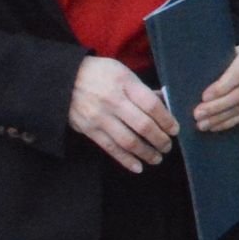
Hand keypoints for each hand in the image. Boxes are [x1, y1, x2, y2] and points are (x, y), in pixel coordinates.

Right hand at [69, 55, 176, 171]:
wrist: (64, 79)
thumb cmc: (100, 73)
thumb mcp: (123, 73)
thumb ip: (143, 89)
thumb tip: (164, 101)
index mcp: (125, 83)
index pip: (151, 105)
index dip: (166, 120)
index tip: (175, 130)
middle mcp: (113, 101)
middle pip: (142, 125)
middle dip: (159, 139)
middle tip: (168, 146)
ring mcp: (100, 117)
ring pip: (128, 140)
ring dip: (146, 153)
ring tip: (157, 158)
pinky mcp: (88, 130)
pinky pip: (110, 148)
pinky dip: (125, 160)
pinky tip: (138, 167)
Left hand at [191, 43, 238, 131]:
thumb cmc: (221, 61)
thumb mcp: (217, 56)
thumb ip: (208, 65)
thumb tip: (184, 79)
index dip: (222, 87)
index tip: (203, 97)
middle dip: (218, 106)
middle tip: (198, 114)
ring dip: (221, 117)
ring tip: (202, 124)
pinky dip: (229, 122)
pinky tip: (215, 126)